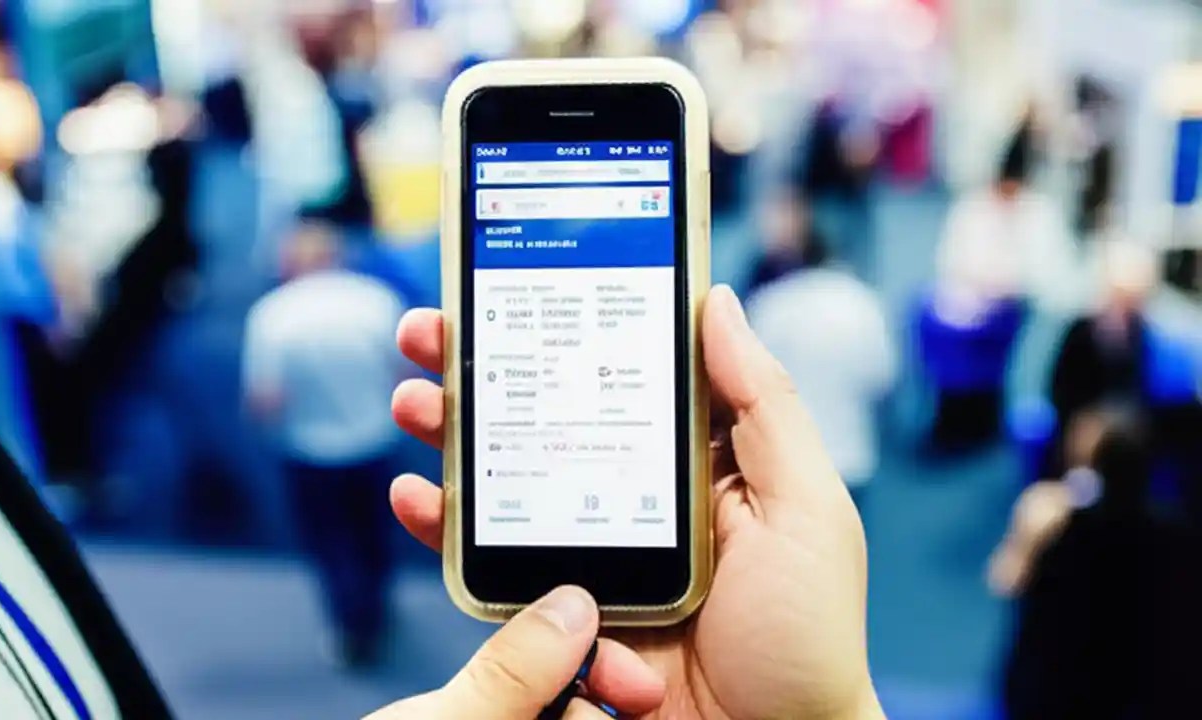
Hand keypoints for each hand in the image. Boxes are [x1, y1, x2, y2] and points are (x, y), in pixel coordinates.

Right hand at [389, 285, 883, 719]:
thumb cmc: (805, 633)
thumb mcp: (804, 506)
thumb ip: (763, 406)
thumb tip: (716, 304)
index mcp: (690, 460)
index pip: (614, 374)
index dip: (560, 330)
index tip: (510, 291)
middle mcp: (631, 494)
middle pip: (545, 415)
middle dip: (482, 371)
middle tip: (432, 333)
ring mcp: (588, 551)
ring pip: (506, 477)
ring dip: (450, 434)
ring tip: (415, 402)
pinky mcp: (554, 607)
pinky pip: (490, 559)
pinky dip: (445, 526)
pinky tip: (418, 497)